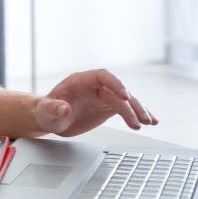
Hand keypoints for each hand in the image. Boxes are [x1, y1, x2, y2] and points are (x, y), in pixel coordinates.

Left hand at [34, 69, 157, 136]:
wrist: (50, 119)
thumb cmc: (46, 111)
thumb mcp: (46, 112)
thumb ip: (54, 109)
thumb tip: (64, 109)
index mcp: (80, 81)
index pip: (102, 76)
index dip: (115, 84)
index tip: (124, 95)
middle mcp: (94, 86)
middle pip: (117, 91)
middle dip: (130, 104)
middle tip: (139, 119)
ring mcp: (103, 96)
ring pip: (126, 100)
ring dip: (138, 110)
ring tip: (148, 123)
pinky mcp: (108, 107)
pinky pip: (127, 109)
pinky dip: (138, 115)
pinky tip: (151, 122)